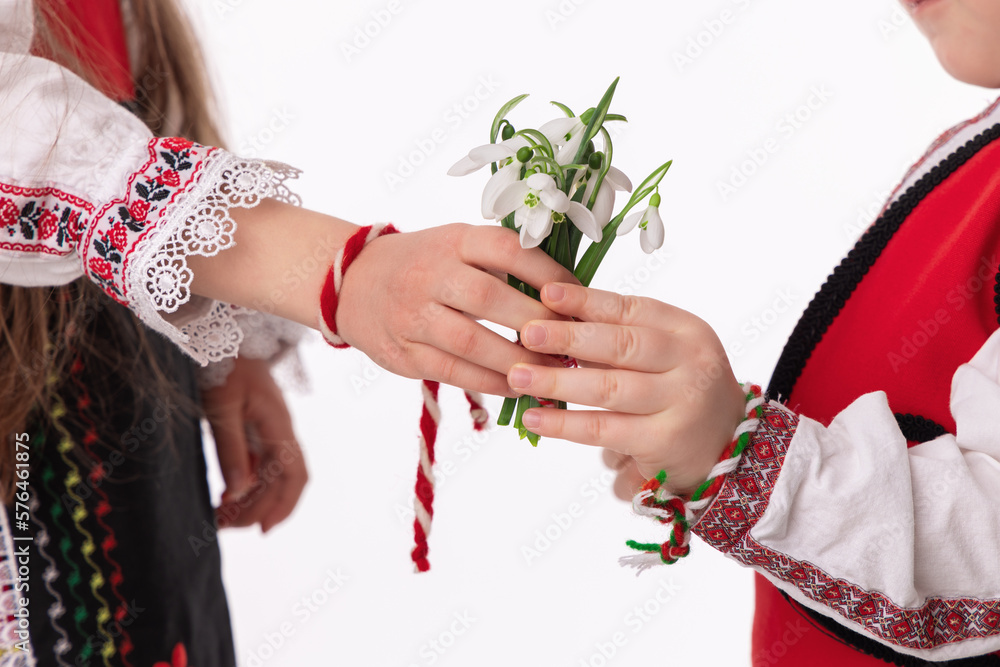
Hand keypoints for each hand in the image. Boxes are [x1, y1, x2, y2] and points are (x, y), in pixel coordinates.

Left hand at [201, 357, 307, 532]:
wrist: (219, 335)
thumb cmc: (222, 365)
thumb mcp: (221, 407)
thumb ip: (231, 449)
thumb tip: (239, 491)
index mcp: (278, 425)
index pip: (294, 474)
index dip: (284, 504)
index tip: (261, 529)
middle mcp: (279, 430)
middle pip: (282, 480)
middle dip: (258, 508)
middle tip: (225, 526)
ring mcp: (268, 430)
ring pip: (269, 474)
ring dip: (250, 499)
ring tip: (221, 517)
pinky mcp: (254, 428)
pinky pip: (257, 463)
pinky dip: (244, 484)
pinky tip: (225, 496)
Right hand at [337, 224, 578, 396]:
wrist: (352, 284)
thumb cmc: (425, 264)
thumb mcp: (458, 245)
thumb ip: (503, 262)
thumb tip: (569, 292)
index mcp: (453, 240)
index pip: (506, 249)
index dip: (547, 272)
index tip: (577, 295)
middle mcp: (429, 274)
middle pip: (489, 299)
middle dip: (536, 323)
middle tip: (572, 342)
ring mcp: (412, 315)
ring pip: (471, 342)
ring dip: (517, 361)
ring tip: (552, 372)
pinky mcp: (402, 353)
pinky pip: (453, 372)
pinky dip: (490, 383)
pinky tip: (518, 387)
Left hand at [505, 282, 746, 493]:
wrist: (726, 448)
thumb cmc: (680, 391)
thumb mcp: (665, 355)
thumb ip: (618, 337)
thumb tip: (552, 318)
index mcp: (686, 330)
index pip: (630, 309)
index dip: (586, 300)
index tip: (546, 292)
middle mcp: (689, 363)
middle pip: (621, 345)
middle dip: (568, 337)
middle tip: (526, 332)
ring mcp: (680, 403)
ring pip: (608, 388)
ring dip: (557, 380)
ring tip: (518, 375)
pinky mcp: (663, 441)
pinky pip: (603, 429)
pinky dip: (564, 423)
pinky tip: (534, 416)